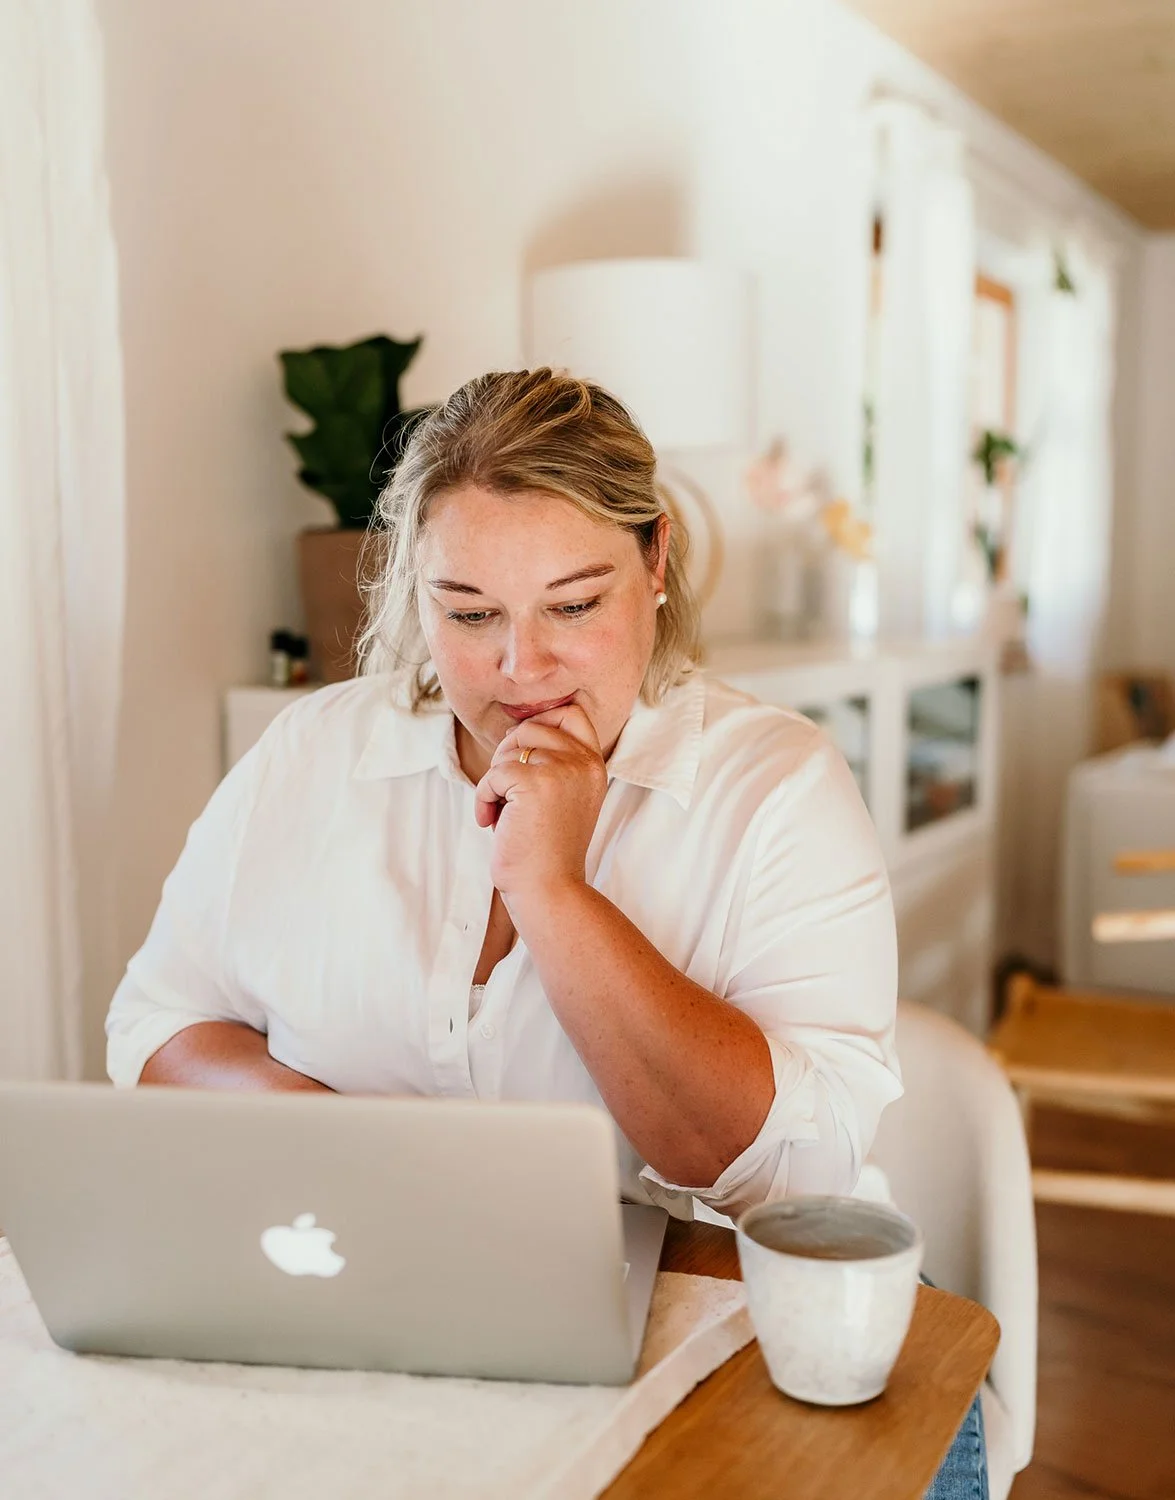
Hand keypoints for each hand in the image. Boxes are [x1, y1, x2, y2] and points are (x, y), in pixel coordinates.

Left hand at [473, 703, 607, 899]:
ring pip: (511, 747)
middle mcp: (583, 762)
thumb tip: (515, 732)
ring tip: (501, 810)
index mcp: (594, 765)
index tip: (523, 755)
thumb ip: (555, 763)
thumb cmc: (548, 851)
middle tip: (505, 790)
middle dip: (508, 753)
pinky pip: (493, 773)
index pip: (571, 712)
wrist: (549, 890)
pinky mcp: (534, 782)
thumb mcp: (566, 798)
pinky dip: (484, 797)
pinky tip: (491, 822)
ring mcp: (561, 769)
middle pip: (532, 725)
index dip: (541, 722)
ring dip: (495, 778)